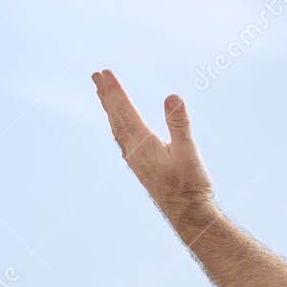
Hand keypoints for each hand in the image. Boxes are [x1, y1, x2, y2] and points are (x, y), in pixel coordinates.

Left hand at [92, 69, 214, 227]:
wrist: (188, 214)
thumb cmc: (190, 185)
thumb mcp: (188, 152)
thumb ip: (179, 124)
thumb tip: (172, 97)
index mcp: (142, 143)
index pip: (124, 110)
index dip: (114, 90)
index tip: (104, 72)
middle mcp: (133, 150)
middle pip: (115, 117)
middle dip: (106, 95)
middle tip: (96, 76)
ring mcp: (135, 160)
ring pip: (117, 128)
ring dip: (109, 109)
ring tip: (103, 95)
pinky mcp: (141, 167)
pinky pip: (122, 139)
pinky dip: (117, 125)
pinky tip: (119, 127)